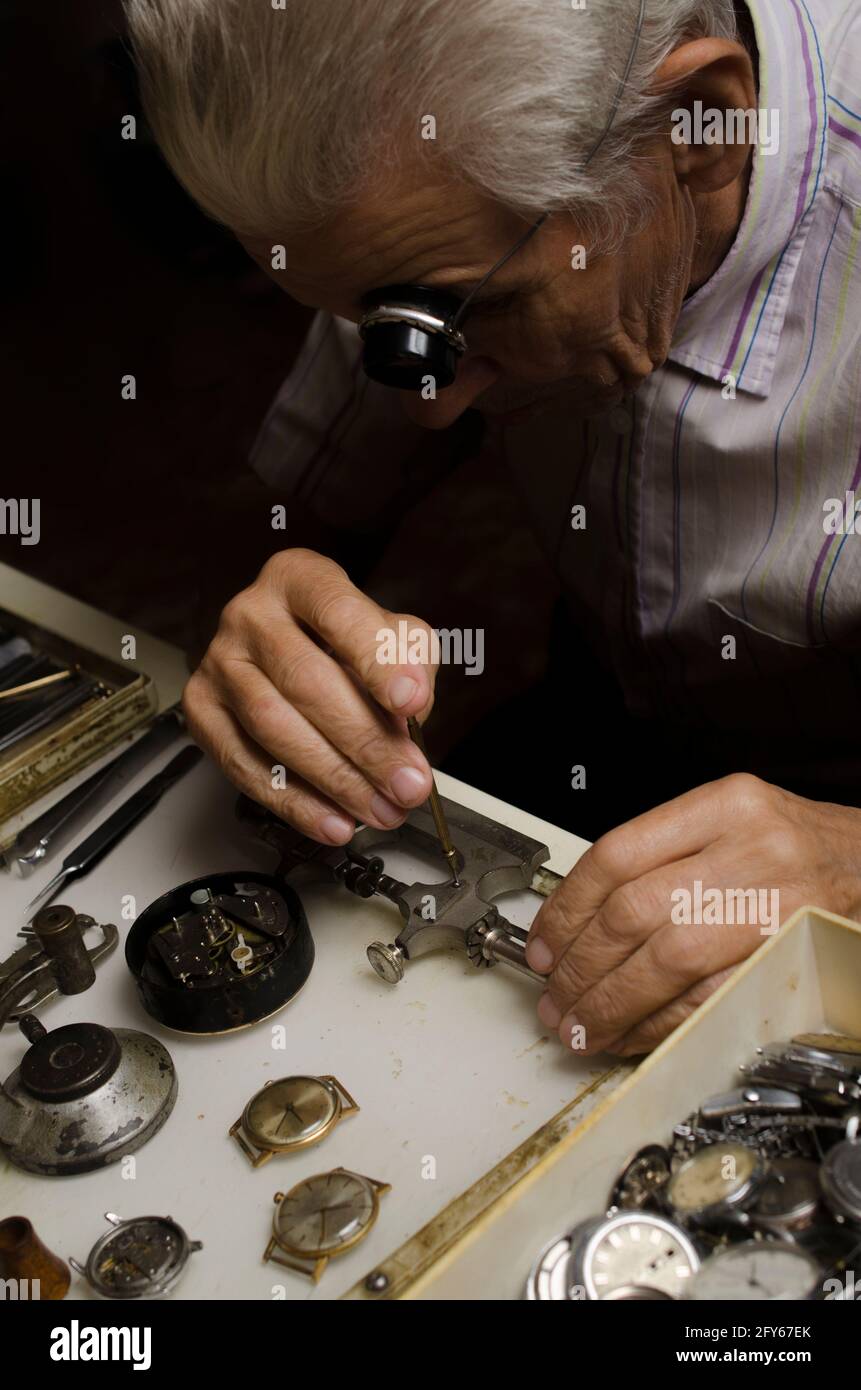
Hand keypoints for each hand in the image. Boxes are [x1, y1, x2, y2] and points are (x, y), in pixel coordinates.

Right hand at [182, 548, 435, 841]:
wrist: (288, 648)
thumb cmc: (344, 641)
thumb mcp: (391, 633)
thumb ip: (410, 661)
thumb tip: (410, 705)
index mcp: (300, 579)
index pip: (338, 614)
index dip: (376, 661)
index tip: (409, 703)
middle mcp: (251, 614)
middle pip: (305, 681)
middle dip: (364, 742)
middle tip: (406, 781)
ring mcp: (219, 662)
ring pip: (273, 727)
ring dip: (333, 780)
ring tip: (378, 807)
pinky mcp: (201, 709)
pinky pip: (244, 764)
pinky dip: (293, 802)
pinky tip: (332, 819)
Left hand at [525, 774, 860, 1056]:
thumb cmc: (799, 848)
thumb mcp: (732, 824)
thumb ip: (662, 858)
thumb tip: (579, 921)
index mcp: (725, 807)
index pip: (617, 855)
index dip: (566, 909)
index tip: (542, 944)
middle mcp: (751, 851)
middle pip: (633, 914)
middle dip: (580, 966)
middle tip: (553, 996)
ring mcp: (776, 908)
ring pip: (666, 964)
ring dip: (610, 1005)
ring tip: (580, 1024)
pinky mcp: (789, 961)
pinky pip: (709, 1001)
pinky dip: (659, 1025)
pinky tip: (631, 1033)